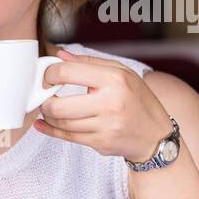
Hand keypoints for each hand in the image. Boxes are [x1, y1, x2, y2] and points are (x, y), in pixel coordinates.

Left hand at [34, 48, 172, 162]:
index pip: (68, 73)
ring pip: (61, 123)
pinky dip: (50, 130)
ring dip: (48, 116)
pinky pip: (67, 137)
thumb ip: (89, 63)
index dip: (49, 75)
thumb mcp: (122, 73)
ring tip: (48, 109)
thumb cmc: (138, 101)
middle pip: (59, 105)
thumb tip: (60, 55)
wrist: (155, 135)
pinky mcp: (100, 143)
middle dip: (44, 101)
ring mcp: (105, 126)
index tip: (47, 77)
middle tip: (44, 97)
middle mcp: (110, 103)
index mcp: (114, 79)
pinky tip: (43, 124)